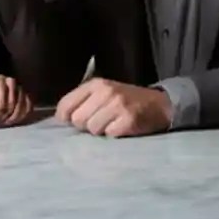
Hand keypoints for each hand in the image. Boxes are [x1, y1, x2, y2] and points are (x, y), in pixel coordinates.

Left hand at [0, 74, 32, 127]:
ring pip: (21, 106)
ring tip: (4, 122)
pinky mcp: (27, 96)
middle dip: (4, 115)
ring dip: (12, 118)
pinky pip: (29, 107)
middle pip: (12, 102)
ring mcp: (20, 88)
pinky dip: (21, 117)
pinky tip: (13, 121)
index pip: (1, 93)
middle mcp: (10, 81)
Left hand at [55, 78, 171, 137]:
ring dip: (101, 131)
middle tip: (100, 122)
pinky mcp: (129, 119)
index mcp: (95, 84)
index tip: (72, 122)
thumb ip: (82, 101)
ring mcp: (118, 105)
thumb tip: (60, 119)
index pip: (65, 105)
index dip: (65, 118)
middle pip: (78, 120)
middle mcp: (105, 92)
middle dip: (86, 126)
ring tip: (112, 124)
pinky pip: (109, 134)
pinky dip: (114, 135)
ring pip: (93, 129)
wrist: (158, 104)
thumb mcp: (103, 93)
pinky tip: (122, 128)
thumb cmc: (125, 100)